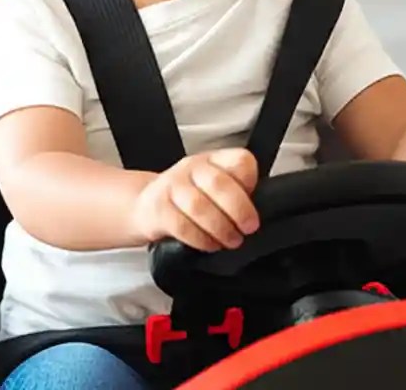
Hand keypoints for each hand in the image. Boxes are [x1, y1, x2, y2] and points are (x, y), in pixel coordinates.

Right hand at [131, 149, 259, 252]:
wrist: (146, 205)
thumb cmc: (190, 199)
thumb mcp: (213, 188)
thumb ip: (236, 192)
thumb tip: (259, 213)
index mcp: (215, 160)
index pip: (240, 161)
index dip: (250, 181)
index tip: (256, 201)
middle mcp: (193, 167)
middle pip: (219, 184)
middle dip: (239, 210)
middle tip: (248, 228)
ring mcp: (172, 185)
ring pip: (199, 206)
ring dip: (220, 228)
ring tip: (230, 241)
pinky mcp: (157, 207)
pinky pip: (181, 225)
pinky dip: (200, 239)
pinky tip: (209, 245)